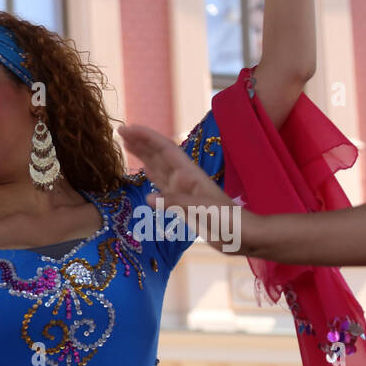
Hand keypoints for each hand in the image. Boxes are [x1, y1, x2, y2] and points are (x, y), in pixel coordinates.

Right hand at [118, 124, 246, 252]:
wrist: (244, 236)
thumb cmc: (227, 221)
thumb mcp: (202, 210)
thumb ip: (175, 203)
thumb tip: (147, 198)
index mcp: (189, 175)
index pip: (164, 149)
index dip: (146, 138)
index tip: (128, 129)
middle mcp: (184, 179)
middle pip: (159, 155)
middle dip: (141, 142)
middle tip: (121, 132)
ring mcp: (183, 190)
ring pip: (159, 167)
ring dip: (143, 155)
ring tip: (127, 145)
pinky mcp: (182, 203)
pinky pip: (162, 185)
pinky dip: (151, 176)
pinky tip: (145, 172)